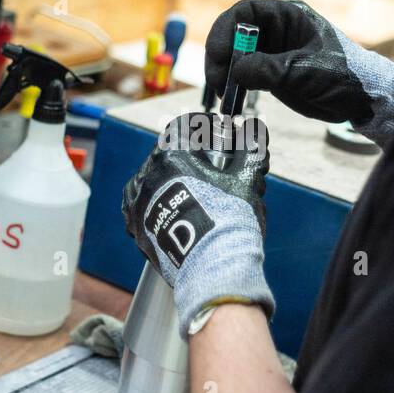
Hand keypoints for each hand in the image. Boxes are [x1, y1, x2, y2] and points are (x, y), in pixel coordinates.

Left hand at [122, 112, 274, 337]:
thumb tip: (256, 132)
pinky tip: (174, 209)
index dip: (202, 125)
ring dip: (168, 177)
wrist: (214, 266)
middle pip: (166, 152)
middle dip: (187, 154)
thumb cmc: (230, 221)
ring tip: (189, 189)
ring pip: (151, 178)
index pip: (183, 126)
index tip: (212, 131)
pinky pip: (142, 205)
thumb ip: (252, 150)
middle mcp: (148, 175)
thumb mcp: (246, 179)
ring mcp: (139, 202)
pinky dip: (156, 202)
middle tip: (207, 164)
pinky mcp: (136, 227)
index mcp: (171, 156)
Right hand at [205, 0, 393, 147]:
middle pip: (234, 33)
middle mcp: (276, 30)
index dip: (226, 30)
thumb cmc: (345, 75)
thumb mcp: (306, 70)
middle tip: (218, 81)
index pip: (246, 12)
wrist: (362, 100)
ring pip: (235, 56)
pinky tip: (231, 100)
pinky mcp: (271, 73)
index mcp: (288, 15)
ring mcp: (272, 51)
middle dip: (221, 55)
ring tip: (224, 95)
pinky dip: (234, 86)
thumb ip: (270, 69)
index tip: (219, 54)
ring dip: (224, 73)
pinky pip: (244, 75)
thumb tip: (236, 71)